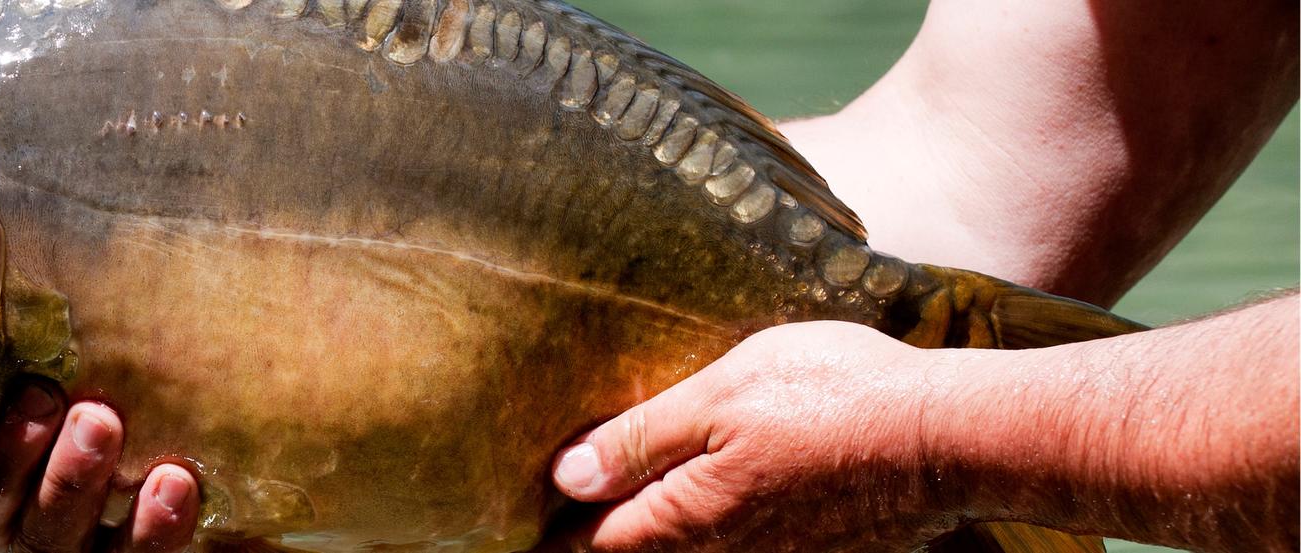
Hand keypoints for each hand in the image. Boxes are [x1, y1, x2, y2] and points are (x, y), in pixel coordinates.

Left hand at [549, 322, 966, 551]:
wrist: (952, 438)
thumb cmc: (834, 400)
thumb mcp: (721, 395)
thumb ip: (640, 438)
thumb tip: (567, 477)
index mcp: (688, 517)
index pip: (596, 543)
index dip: (555, 532)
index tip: (517, 524)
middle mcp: (725, 552)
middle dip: (597, 533)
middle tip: (556, 511)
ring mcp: (772, 552)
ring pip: (691, 549)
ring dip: (651, 526)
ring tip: (617, 500)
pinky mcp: (811, 544)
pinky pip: (739, 541)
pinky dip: (707, 524)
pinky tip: (703, 490)